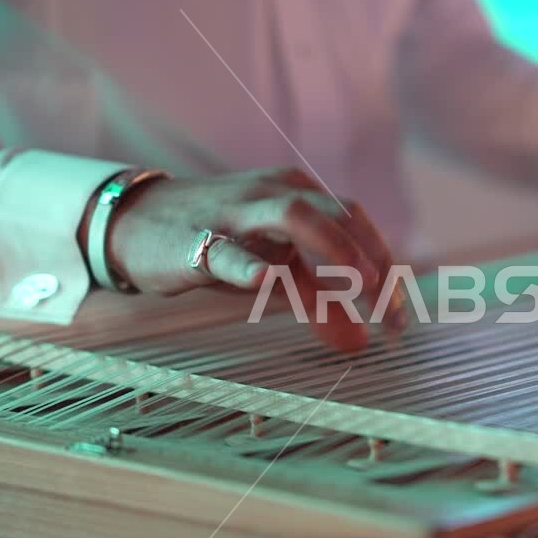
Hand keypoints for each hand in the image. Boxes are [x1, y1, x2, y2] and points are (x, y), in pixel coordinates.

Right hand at [95, 167, 406, 351]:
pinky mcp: (197, 241)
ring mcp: (237, 213)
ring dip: (334, 248)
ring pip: (294, 218)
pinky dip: (251, 265)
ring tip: (361, 282)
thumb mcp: (275, 271)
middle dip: (374, 261)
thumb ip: (320, 303)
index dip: (388, 265)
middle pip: (340, 216)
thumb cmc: (217, 242)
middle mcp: (276, 194)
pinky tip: (267, 280)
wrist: (134, 224)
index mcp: (300, 194)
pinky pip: (228, 250)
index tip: (402, 317)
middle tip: (394, 310)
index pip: (358, 222)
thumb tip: (361, 343)